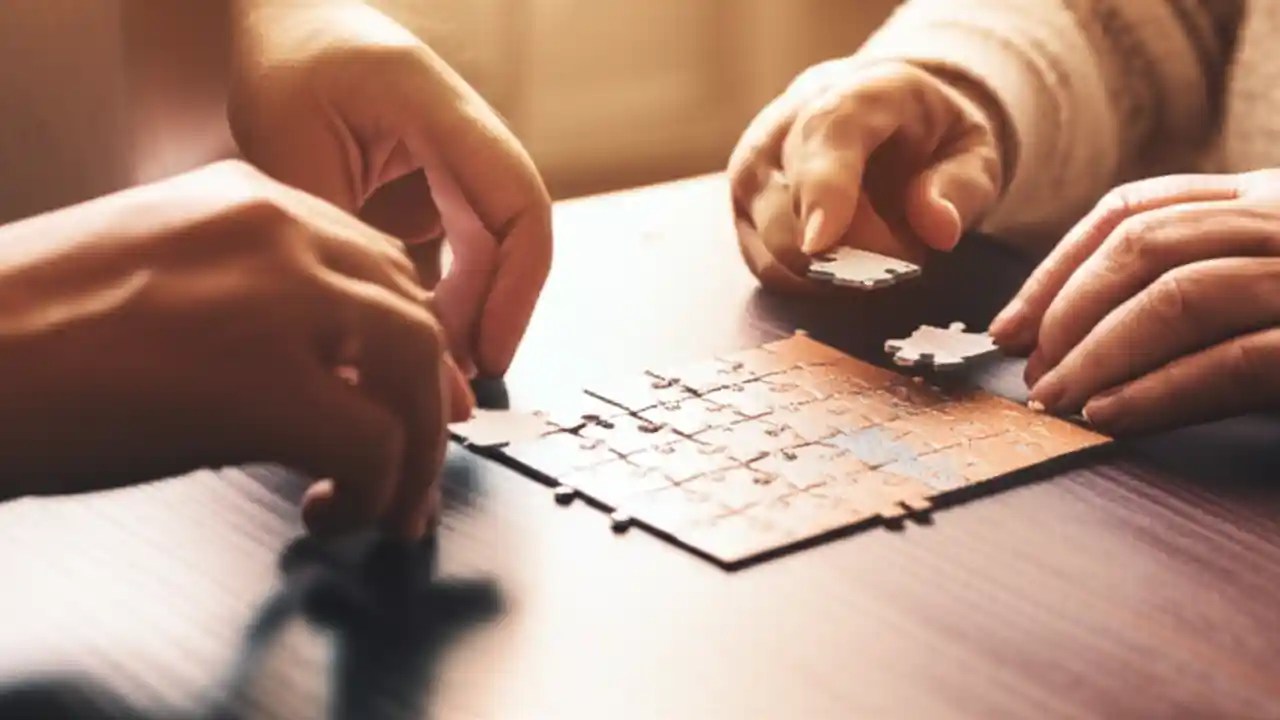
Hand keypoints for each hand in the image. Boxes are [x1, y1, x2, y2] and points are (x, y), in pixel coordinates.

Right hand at [0, 160, 470, 538]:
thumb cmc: (23, 334)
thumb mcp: (156, 280)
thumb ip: (245, 299)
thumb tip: (315, 371)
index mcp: (247, 202)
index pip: (377, 264)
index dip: (412, 341)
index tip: (420, 393)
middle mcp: (274, 232)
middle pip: (413, 313)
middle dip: (430, 401)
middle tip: (424, 462)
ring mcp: (273, 298)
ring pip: (415, 369)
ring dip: (417, 452)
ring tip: (392, 505)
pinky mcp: (260, 382)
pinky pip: (372, 442)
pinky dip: (374, 491)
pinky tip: (330, 513)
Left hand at [227, 0, 551, 376]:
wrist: (284, 18)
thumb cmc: (287, 64)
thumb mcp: (289, 148)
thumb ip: (333, 238)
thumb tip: (370, 338)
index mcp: (443, 112)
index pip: (519, 207)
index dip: (516, 290)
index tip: (489, 353)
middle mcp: (468, 140)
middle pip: (511, 244)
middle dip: (488, 319)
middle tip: (448, 389)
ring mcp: (459, 166)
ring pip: (487, 257)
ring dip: (463, 316)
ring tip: (422, 374)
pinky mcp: (440, 190)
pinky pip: (457, 256)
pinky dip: (439, 300)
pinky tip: (405, 340)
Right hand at [727, 59, 1004, 291]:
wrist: (882, 120)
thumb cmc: (929, 136)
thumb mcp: (974, 151)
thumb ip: (962, 186)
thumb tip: (937, 227)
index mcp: (857, 93)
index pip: (826, 133)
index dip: (821, 187)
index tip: (820, 242)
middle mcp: (785, 125)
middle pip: (790, 202)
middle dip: (850, 253)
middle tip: (908, 256)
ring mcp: (756, 170)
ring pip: (771, 244)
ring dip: (831, 273)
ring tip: (879, 254)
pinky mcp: (744, 212)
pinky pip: (767, 267)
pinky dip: (810, 283)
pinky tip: (846, 265)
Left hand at [990, 171, 1279, 433]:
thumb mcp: (1262, 283)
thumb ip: (1190, 284)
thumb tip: (1062, 340)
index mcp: (1264, 198)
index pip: (1131, 211)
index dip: (1055, 271)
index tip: (1009, 328)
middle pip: (1142, 246)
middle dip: (1067, 311)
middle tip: (1031, 371)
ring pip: (1176, 297)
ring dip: (1096, 354)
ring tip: (1054, 398)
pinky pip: (1232, 363)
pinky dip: (1158, 391)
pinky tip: (1109, 415)